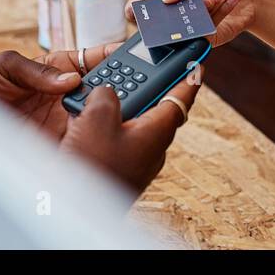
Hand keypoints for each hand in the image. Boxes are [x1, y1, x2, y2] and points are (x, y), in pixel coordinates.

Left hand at [0, 43, 122, 141]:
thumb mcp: (1, 68)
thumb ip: (35, 69)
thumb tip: (70, 79)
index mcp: (53, 73)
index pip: (89, 61)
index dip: (110, 56)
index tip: (131, 53)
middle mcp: (62, 98)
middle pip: (101, 89)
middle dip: (121, 85)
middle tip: (139, 85)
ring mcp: (62, 123)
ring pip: (97, 117)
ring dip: (112, 113)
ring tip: (125, 110)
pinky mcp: (58, 146)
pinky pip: (82, 142)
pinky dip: (95, 140)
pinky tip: (103, 137)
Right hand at [60, 61, 202, 193]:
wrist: (77, 210)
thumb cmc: (93, 169)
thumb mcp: (97, 118)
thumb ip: (106, 95)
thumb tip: (104, 94)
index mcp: (157, 131)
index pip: (181, 99)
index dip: (189, 79)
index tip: (198, 65)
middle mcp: (152, 147)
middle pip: (155, 107)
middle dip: (145, 86)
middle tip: (138, 68)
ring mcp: (137, 160)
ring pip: (133, 123)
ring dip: (120, 105)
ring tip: (99, 92)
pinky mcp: (121, 168)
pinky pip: (119, 138)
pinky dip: (107, 124)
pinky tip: (86, 120)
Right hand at [125, 0, 254, 47]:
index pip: (136, 8)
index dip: (137, 10)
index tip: (153, 4)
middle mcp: (169, 15)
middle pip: (160, 21)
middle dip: (183, 5)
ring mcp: (185, 30)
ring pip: (186, 26)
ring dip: (208, 5)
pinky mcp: (203, 40)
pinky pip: (206, 30)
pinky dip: (220, 10)